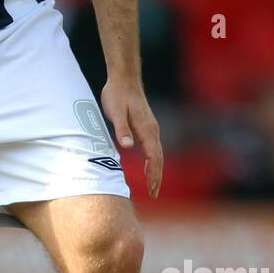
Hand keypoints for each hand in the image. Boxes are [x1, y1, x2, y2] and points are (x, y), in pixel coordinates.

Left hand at [101, 78, 162, 197]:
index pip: (154, 157)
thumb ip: (121, 129)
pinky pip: (153, 148)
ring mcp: (151, 128)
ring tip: (152, 186)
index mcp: (146, 129)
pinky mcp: (146, 126)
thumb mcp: (115, 112)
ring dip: (155, 170)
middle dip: (156, 177)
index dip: (154, 175)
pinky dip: (152, 160)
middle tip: (153, 194)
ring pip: (157, 154)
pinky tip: (148, 167)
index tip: (152, 189)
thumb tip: (128, 146)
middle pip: (158, 158)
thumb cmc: (117, 95)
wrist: (124, 78)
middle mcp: (152, 130)